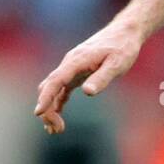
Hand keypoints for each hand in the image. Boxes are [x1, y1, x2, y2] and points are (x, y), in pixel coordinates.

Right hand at [34, 20, 142, 134]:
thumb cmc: (122, 48)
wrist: (124, 32)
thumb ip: (102, 78)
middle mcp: (69, 64)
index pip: (55, 80)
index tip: (38, 112)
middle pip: (49, 87)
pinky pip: (61, 88)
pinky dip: (57, 103)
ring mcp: (71, 68)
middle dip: (48, 109)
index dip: (46, 97)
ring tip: (56, 129)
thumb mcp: (117, 64)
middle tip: (57, 130)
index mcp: (76, 61)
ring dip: (51, 108)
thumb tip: (87, 92)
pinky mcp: (76, 72)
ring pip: (53, 89)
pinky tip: (58, 118)